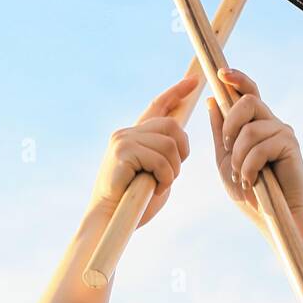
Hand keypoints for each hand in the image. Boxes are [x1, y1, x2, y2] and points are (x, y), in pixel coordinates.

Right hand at [89, 76, 194, 225]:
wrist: (109, 220)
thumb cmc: (134, 203)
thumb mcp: (156, 172)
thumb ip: (164, 152)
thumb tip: (177, 136)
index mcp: (134, 136)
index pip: (157, 106)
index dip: (176, 92)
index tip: (193, 81)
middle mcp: (127, 132)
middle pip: (172, 126)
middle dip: (182, 151)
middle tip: (172, 174)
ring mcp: (123, 140)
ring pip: (170, 144)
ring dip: (173, 169)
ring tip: (160, 184)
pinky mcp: (123, 151)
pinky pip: (161, 159)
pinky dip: (165, 177)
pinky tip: (153, 188)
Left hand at [206, 68, 302, 225]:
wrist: (273, 217)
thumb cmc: (251, 192)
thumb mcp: (226, 160)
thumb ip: (220, 132)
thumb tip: (211, 101)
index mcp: (257, 124)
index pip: (249, 92)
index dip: (237, 78)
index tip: (221, 73)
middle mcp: (272, 123)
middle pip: (248, 100)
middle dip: (230, 122)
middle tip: (227, 145)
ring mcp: (283, 132)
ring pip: (250, 128)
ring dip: (238, 155)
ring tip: (240, 175)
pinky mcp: (290, 144)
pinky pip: (261, 145)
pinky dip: (249, 165)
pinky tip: (251, 180)